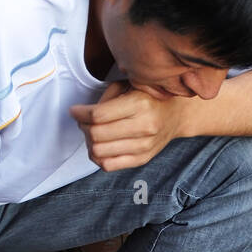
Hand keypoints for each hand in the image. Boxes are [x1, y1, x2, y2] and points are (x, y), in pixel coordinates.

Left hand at [70, 81, 188, 169]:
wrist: (176, 114)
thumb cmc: (149, 97)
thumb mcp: (129, 85)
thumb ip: (106, 98)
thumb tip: (84, 114)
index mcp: (139, 103)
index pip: (98, 115)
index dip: (80, 113)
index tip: (74, 110)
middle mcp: (144, 126)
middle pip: (96, 134)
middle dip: (83, 127)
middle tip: (83, 121)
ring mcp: (144, 146)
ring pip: (99, 152)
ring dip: (89, 143)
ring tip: (92, 133)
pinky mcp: (142, 159)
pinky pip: (108, 165)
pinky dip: (98, 157)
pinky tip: (100, 146)